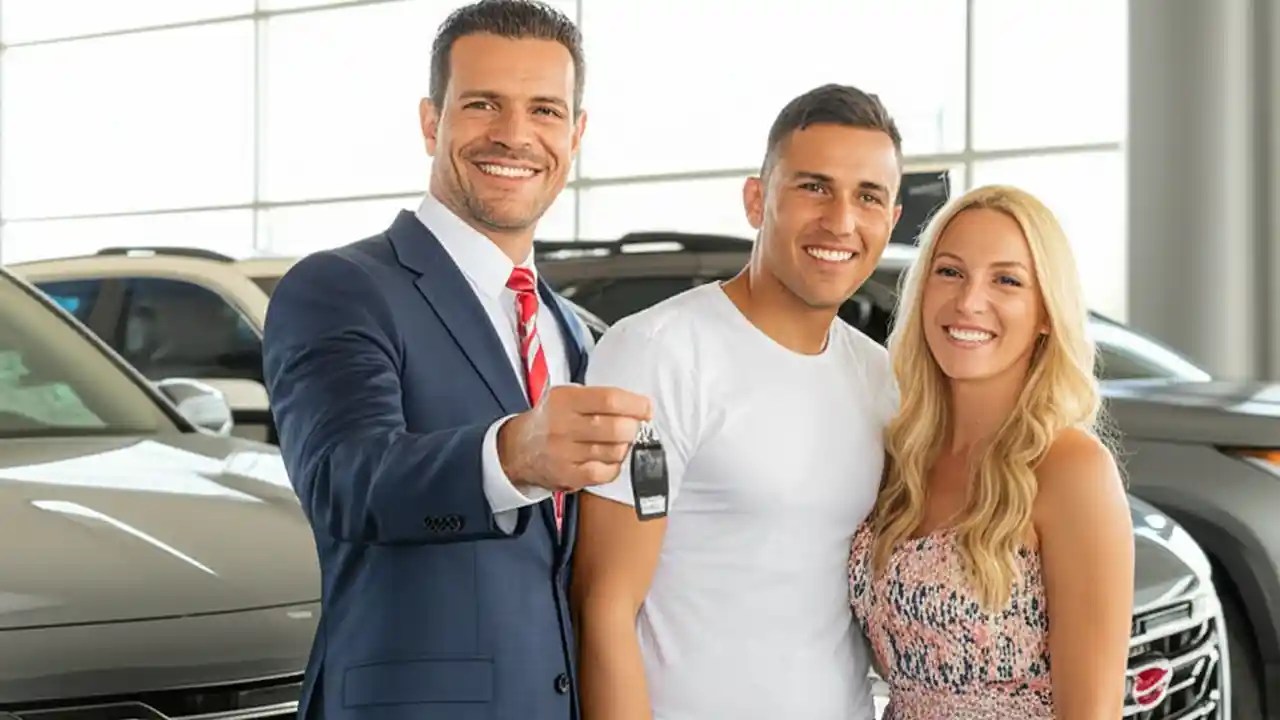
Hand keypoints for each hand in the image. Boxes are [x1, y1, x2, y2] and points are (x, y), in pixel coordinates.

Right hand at [498, 384, 651, 491]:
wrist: (517, 449)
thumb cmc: (551, 419)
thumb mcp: (565, 396)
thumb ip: (598, 398)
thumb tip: (639, 406)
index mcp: (565, 400)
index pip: (609, 399)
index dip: (635, 404)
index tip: (646, 408)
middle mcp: (563, 425)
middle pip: (616, 428)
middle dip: (633, 428)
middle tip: (633, 427)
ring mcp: (564, 453)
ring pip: (614, 451)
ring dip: (624, 447)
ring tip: (617, 442)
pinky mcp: (567, 476)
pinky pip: (605, 473)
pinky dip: (614, 466)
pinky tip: (608, 459)